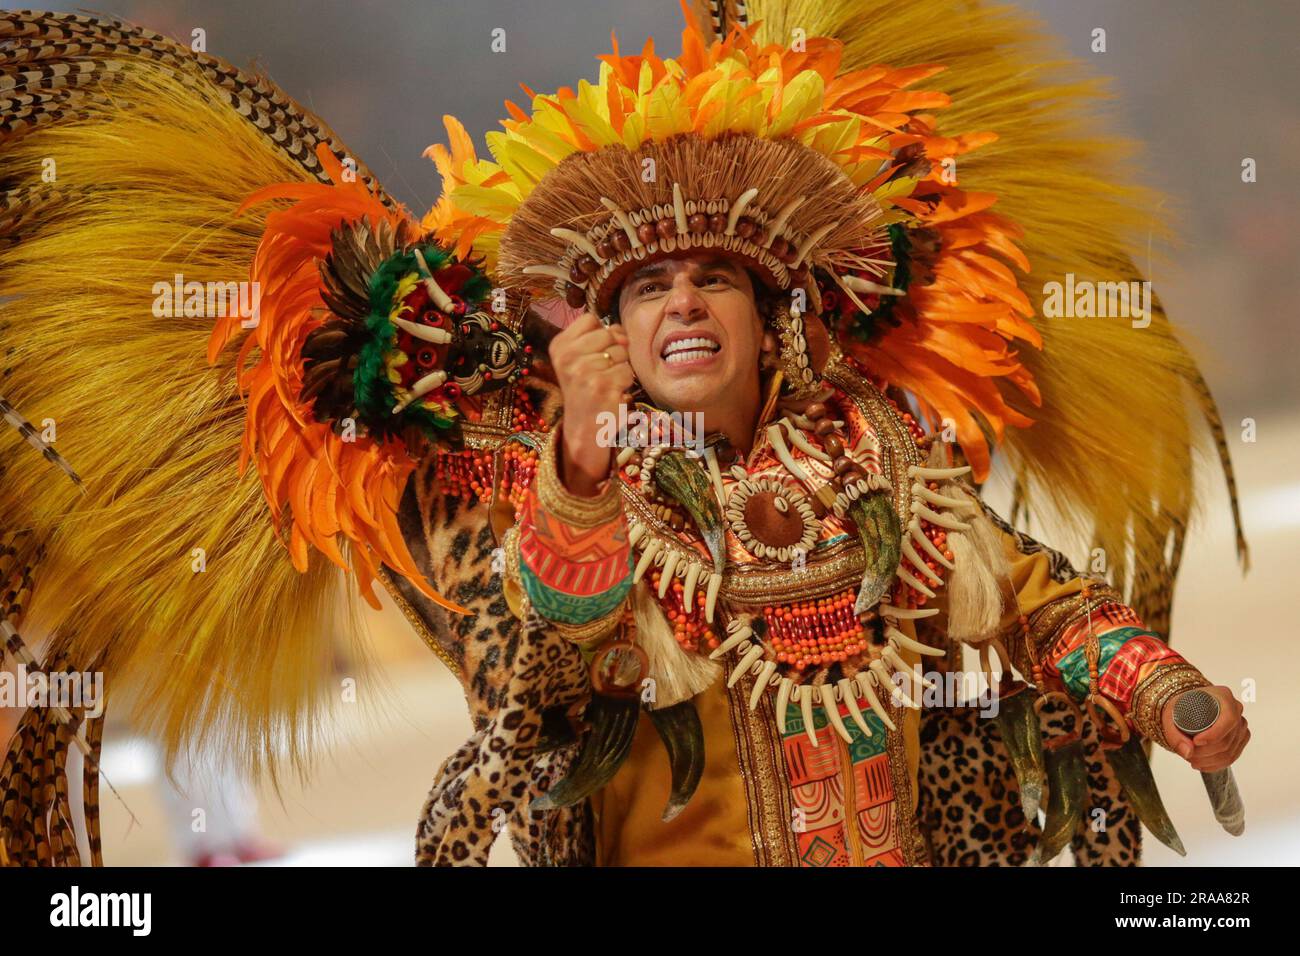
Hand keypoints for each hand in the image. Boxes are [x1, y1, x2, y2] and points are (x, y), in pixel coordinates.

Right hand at [548, 312, 633, 495]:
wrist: (583, 428)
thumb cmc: (585, 388)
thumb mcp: (580, 359)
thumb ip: (598, 337)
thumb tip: (620, 330)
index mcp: (558, 346)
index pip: (590, 319)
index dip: (601, 333)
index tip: (594, 352)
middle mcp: (567, 357)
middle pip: (609, 333)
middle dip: (614, 350)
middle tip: (602, 371)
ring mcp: (584, 372)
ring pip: (621, 352)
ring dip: (621, 367)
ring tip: (606, 383)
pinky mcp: (601, 386)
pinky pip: (627, 371)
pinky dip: (625, 382)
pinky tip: (612, 393)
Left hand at [1161, 685, 1248, 771]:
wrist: (1189, 705)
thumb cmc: (1182, 706)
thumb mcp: (1171, 715)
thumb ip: (1174, 734)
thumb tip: (1187, 753)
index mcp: (1223, 696)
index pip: (1228, 719)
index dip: (1214, 735)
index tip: (1196, 742)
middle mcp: (1236, 710)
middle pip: (1227, 740)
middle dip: (1206, 752)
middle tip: (1188, 754)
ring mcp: (1240, 725)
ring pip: (1230, 751)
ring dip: (1209, 760)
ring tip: (1191, 760)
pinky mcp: (1240, 738)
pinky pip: (1232, 756)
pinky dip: (1216, 764)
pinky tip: (1202, 765)